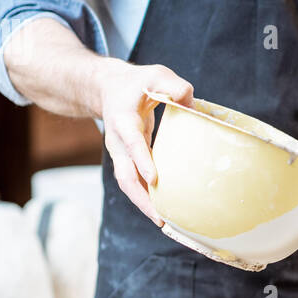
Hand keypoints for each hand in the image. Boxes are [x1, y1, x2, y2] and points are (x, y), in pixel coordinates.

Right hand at [96, 60, 193, 225]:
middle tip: (160, 218)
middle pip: (125, 175)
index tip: (154, 177)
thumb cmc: (135, 82)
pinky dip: (147, 198)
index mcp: (123, 120)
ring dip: (144, 205)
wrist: (107, 88)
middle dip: (141, 198)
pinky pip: (135, 182)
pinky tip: (164, 212)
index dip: (141, 159)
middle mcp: (118, 142)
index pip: (132, 142)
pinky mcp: (127, 160)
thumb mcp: (155, 73)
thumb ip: (174, 85)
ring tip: (165, 224)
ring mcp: (120, 154)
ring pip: (128, 184)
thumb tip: (191, 104)